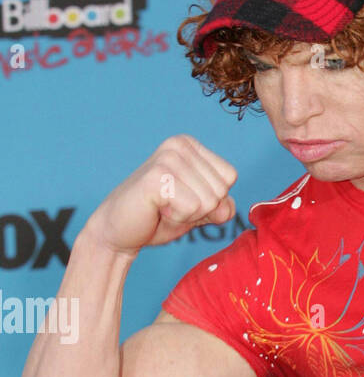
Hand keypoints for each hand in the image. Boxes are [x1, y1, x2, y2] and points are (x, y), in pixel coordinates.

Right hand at [81, 135, 237, 254]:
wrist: (120, 231)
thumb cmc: (160, 217)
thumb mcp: (201, 211)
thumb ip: (222, 207)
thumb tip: (225, 206)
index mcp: (191, 145)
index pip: (230, 177)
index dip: (212, 199)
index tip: (184, 198)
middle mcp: (179, 145)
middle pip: (221, 190)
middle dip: (200, 209)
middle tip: (171, 205)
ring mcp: (167, 158)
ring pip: (209, 201)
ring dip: (187, 214)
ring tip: (164, 206)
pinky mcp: (157, 177)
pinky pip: (192, 208)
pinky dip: (177, 217)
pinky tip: (157, 209)